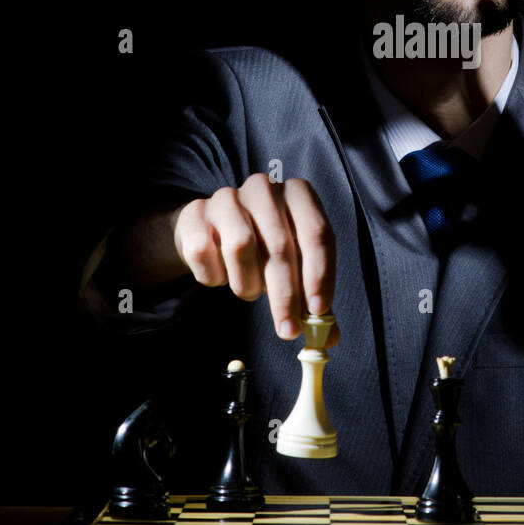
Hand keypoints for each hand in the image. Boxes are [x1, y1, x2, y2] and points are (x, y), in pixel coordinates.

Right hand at [173, 175, 338, 344]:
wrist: (211, 227)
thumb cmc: (263, 246)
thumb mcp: (295, 264)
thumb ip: (312, 297)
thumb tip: (329, 337)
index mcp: (298, 193)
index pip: (317, 233)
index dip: (320, 275)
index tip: (317, 311)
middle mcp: (264, 188)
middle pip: (280, 247)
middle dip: (286, 296)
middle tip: (288, 330)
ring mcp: (226, 197)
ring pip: (241, 247)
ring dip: (247, 283)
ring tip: (250, 291)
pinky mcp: (194, 213)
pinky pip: (203, 252)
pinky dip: (214, 276)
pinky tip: (220, 277)